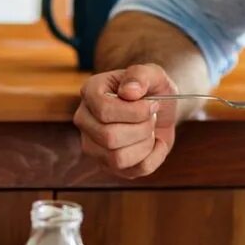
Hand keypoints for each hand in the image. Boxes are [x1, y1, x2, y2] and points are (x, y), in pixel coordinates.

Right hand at [73, 64, 179, 178]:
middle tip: (151, 117)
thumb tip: (129, 92)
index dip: (135, 111)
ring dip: (146, 143)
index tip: (152, 104)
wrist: (160, 108)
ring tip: (149, 130)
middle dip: (142, 128)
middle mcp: (85, 121)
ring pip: (118, 158)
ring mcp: (93, 146)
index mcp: (90, 93)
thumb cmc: (152, 89)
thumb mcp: (152, 74)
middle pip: (109, 137)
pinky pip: (134, 170)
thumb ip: (141, 75)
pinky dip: (155, 156)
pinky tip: (156, 143)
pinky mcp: (109, 165)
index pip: (104, 111)